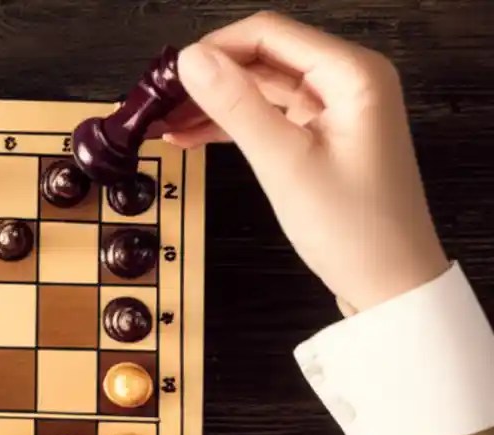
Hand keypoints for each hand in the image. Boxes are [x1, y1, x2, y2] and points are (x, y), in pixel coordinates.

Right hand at [164, 12, 447, 311]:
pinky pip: (269, 114)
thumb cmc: (356, 231)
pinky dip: (232, 123)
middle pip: (263, 56)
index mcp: (353, 75)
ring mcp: (337, 109)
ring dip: (214, 101)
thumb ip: (236, 106)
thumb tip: (192, 61)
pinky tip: (192, 135)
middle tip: (159, 99)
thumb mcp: (284, 163)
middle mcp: (349, 82)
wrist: (390, 285)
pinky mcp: (324, 135)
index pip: (268, 33)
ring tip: (166, 120)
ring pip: (261, 86)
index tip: (169, 74)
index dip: (213, 48)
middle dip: (209, 75)